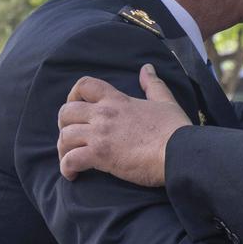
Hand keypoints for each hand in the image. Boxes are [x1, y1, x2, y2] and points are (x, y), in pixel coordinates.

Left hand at [57, 65, 189, 185]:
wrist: (179, 152)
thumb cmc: (175, 130)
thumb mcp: (165, 101)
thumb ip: (153, 84)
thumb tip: (147, 68)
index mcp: (117, 100)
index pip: (85, 85)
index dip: (73, 94)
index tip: (76, 107)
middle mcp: (104, 114)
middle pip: (66, 111)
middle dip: (63, 124)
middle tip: (72, 137)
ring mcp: (100, 134)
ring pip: (65, 136)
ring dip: (64, 149)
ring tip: (70, 159)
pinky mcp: (100, 155)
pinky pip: (70, 160)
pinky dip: (66, 168)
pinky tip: (73, 175)